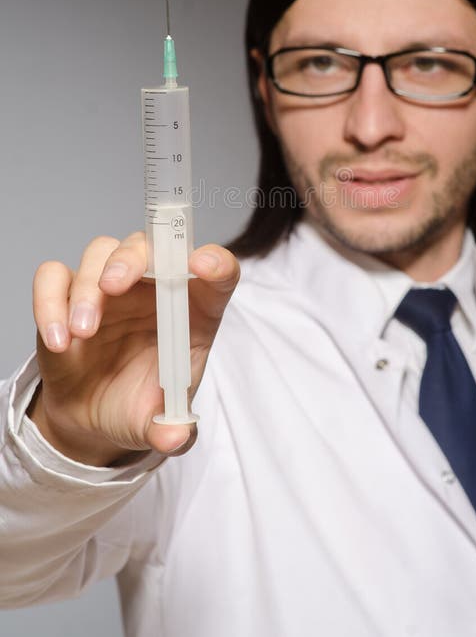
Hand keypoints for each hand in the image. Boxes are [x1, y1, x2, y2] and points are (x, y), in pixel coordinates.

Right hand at [30, 232, 239, 465]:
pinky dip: (50, 301)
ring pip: (101, 252)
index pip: (219, 271)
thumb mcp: (160, 423)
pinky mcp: (68, 294)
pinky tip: (58, 341)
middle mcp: (155, 286)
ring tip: (82, 332)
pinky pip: (54, 276)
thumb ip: (172, 430)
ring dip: (88, 286)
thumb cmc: (141, 403)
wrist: (94, 416)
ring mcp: (110, 286)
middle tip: (113, 286)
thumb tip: (176, 435)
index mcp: (194, 309)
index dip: (216, 262)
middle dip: (131, 258)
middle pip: (150, 246)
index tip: (203, 266)